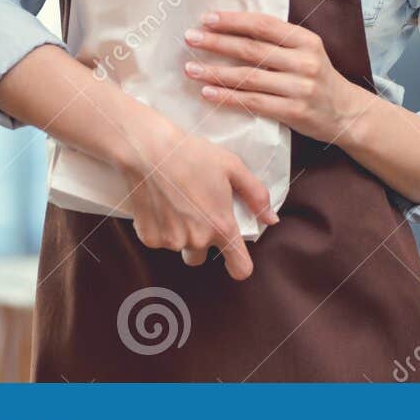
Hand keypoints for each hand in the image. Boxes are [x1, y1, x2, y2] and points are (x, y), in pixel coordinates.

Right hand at [118, 111, 278, 280]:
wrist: (148, 151)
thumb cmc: (194, 155)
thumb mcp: (233, 168)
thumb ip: (256, 196)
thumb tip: (271, 220)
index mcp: (221, 226)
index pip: (239, 268)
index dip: (240, 264)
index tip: (235, 257)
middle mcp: (196, 240)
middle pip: (202, 257)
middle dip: (202, 241)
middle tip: (197, 212)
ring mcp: (171, 241)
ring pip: (181, 247)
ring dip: (181, 233)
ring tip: (177, 204)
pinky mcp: (148, 238)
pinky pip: (161, 240)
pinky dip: (161, 228)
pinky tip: (160, 204)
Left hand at [183, 11, 367, 146]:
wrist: (347, 113)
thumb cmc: (318, 78)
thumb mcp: (307, 52)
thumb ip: (279, 41)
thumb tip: (232, 28)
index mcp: (306, 40)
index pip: (264, 25)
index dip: (234, 20)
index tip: (207, 18)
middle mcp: (304, 61)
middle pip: (252, 49)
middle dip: (217, 42)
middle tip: (190, 38)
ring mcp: (300, 88)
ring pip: (249, 77)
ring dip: (215, 72)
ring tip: (190, 68)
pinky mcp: (294, 111)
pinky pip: (253, 102)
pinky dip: (228, 97)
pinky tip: (208, 92)